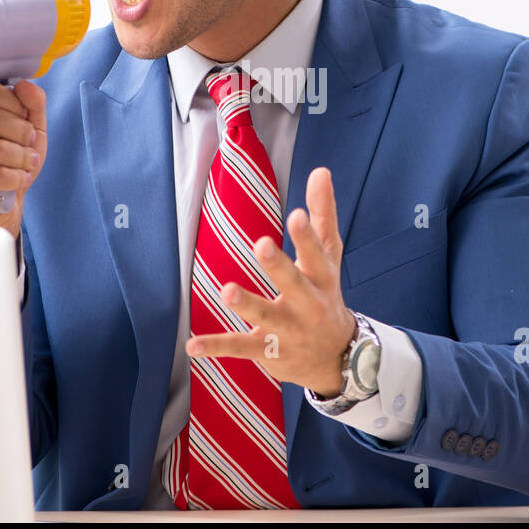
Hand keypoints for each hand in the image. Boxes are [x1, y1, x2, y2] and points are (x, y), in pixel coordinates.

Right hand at [0, 80, 46, 238]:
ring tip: (27, 162)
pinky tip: (20, 178)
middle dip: (22, 133)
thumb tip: (25, 85)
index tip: (25, 118)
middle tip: (29, 144)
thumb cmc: (8, 160)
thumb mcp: (27, 126)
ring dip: (22, 157)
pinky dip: (17, 177)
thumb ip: (32, 102)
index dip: (15, 105)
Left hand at [185, 166, 356, 396]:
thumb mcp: (329, 256)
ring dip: (247, 304)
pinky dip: (216, 346)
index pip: (316, 253)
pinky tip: (192, 345)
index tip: (296, 215)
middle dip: (278, 266)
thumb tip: (321, 170)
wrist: (336, 357)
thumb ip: (323, 214)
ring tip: (227, 291)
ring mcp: (288, 329)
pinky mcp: (268, 350)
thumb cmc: (326, 293)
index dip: (306, 235)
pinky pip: (241, 347)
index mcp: (321, 277)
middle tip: (262, 245)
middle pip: (294, 283)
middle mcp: (308, 304)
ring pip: (266, 316)